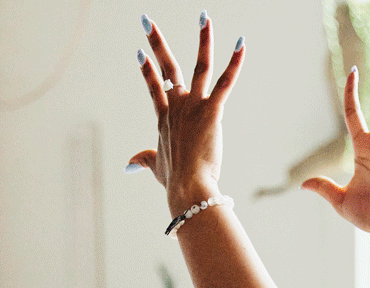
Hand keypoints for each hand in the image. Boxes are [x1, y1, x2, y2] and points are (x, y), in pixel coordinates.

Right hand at [125, 15, 243, 214]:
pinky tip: (241, 42)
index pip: (154, 88)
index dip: (147, 70)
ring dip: (202, 39)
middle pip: (167, 67)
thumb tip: (128, 165)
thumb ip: (143, 160)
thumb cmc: (174, 181)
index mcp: (165, 119)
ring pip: (198, 66)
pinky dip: (234, 62)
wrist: (187, 187)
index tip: (140, 53)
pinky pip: (225, 81)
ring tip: (203, 16)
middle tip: (147, 20)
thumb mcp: (155, 167)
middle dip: (156, 42)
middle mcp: (177, 108)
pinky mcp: (211, 111)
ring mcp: (193, 107)